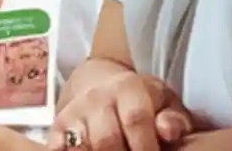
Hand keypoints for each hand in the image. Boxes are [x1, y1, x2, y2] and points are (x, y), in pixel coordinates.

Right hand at [48, 72, 193, 150]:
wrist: (103, 85)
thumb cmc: (144, 103)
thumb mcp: (166, 104)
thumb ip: (174, 119)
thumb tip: (168, 131)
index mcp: (128, 89)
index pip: (135, 120)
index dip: (146, 146)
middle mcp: (96, 97)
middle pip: (105, 139)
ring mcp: (74, 112)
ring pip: (80, 146)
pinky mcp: (57, 127)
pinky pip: (58, 147)